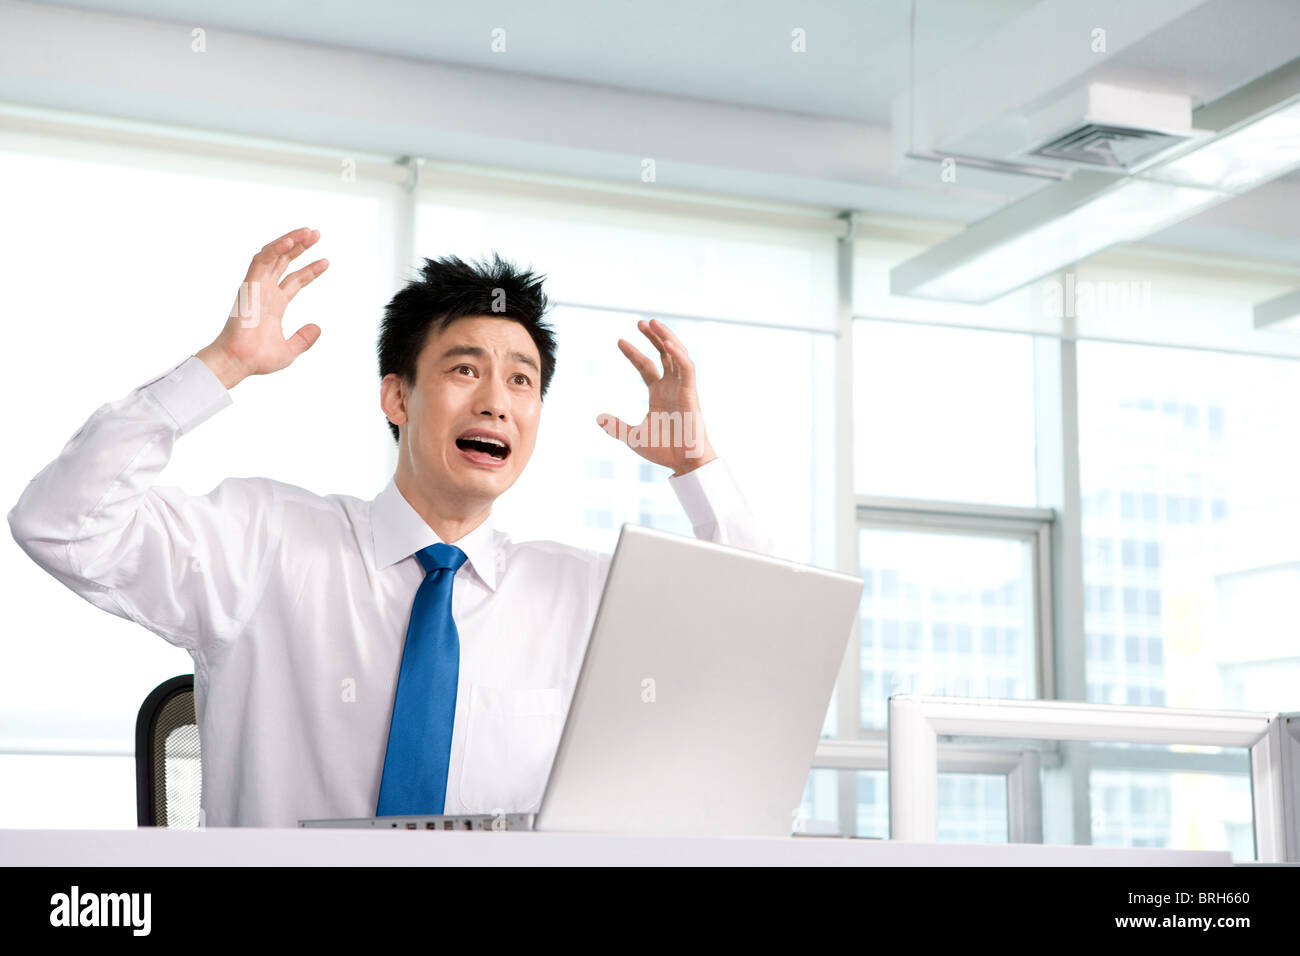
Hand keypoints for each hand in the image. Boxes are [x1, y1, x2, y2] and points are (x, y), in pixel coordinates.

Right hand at [196, 227, 328, 387]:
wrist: (240, 361)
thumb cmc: (258, 358)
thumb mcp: (290, 350)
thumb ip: (304, 338)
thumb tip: (318, 327)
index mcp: (275, 304)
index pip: (295, 281)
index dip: (310, 270)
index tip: (326, 261)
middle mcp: (266, 291)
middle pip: (285, 262)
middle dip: (301, 247)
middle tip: (317, 234)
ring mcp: (257, 286)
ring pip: (274, 255)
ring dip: (290, 241)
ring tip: (309, 232)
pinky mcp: (249, 285)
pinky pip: (261, 261)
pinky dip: (275, 249)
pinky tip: (290, 240)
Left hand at [596, 319, 716, 476]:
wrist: (683, 463)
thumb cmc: (663, 450)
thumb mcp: (633, 437)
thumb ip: (616, 426)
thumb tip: (598, 418)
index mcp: (658, 393)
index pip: (646, 366)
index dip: (633, 353)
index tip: (619, 341)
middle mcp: (671, 386)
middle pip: (664, 354)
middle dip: (653, 337)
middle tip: (640, 322)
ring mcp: (682, 388)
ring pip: (677, 355)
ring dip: (667, 338)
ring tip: (653, 323)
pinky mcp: (692, 393)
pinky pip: (688, 369)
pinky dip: (679, 355)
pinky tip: (667, 343)